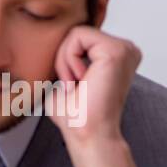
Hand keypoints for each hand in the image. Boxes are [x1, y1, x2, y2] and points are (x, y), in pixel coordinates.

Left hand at [46, 25, 141, 143]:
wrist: (87, 134)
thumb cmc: (77, 116)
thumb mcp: (65, 79)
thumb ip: (64, 60)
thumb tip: (41, 51)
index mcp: (117, 56)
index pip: (80, 37)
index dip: (66, 60)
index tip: (73, 86)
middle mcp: (125, 50)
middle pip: (78, 32)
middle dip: (65, 59)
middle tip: (74, 86)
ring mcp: (124, 48)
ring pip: (76, 33)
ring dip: (66, 61)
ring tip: (77, 84)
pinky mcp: (116, 50)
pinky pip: (78, 35)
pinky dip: (69, 59)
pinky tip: (80, 79)